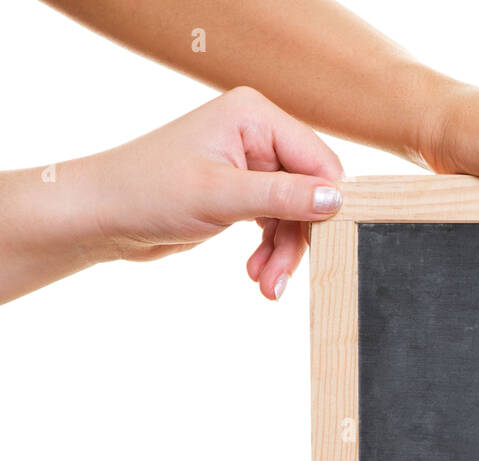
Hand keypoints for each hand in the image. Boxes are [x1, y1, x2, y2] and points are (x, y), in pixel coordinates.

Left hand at [0, 86, 344, 303]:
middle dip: (298, 238)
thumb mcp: (220, 196)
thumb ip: (283, 195)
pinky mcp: (241, 190)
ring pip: (295, 213)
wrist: (100, 215)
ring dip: (284, 252)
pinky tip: (257, 273)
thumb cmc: (146, 193)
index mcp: (254, 116)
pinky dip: (271, 250)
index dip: (326, 204)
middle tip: (280, 277)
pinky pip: (276, 221)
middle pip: (310, 191)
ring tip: (267, 284)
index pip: (319, 160)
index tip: (326, 245)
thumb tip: (337, 199)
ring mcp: (249, 163)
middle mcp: (256, 134)